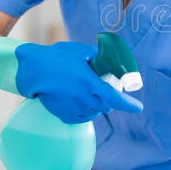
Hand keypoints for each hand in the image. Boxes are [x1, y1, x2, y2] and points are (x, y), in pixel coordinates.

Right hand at [0, 37, 142, 122]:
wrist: (32, 70)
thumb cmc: (56, 57)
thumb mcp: (81, 52)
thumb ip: (98, 57)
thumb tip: (110, 60)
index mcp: (89, 82)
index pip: (114, 98)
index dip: (128, 104)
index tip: (138, 107)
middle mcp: (83, 98)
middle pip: (106, 106)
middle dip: (110, 100)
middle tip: (104, 88)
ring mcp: (73, 108)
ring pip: (95, 112)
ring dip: (97, 105)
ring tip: (88, 92)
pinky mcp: (64, 114)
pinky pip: (82, 117)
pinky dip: (85, 111)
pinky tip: (80, 100)